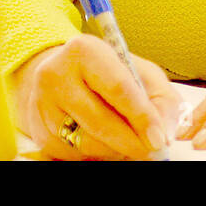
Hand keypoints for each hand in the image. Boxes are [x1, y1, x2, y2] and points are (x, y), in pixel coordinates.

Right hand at [12, 35, 181, 159]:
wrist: (61, 76)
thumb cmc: (108, 74)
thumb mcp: (139, 72)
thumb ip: (161, 99)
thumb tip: (165, 134)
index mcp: (85, 51)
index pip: (118, 88)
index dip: (142, 117)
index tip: (159, 139)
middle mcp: (57, 75)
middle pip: (100, 120)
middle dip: (132, 142)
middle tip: (152, 151)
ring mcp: (43, 105)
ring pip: (87, 143)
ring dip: (116, 149)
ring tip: (130, 142)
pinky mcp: (39, 132)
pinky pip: (75, 154)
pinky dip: (99, 153)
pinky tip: (107, 142)